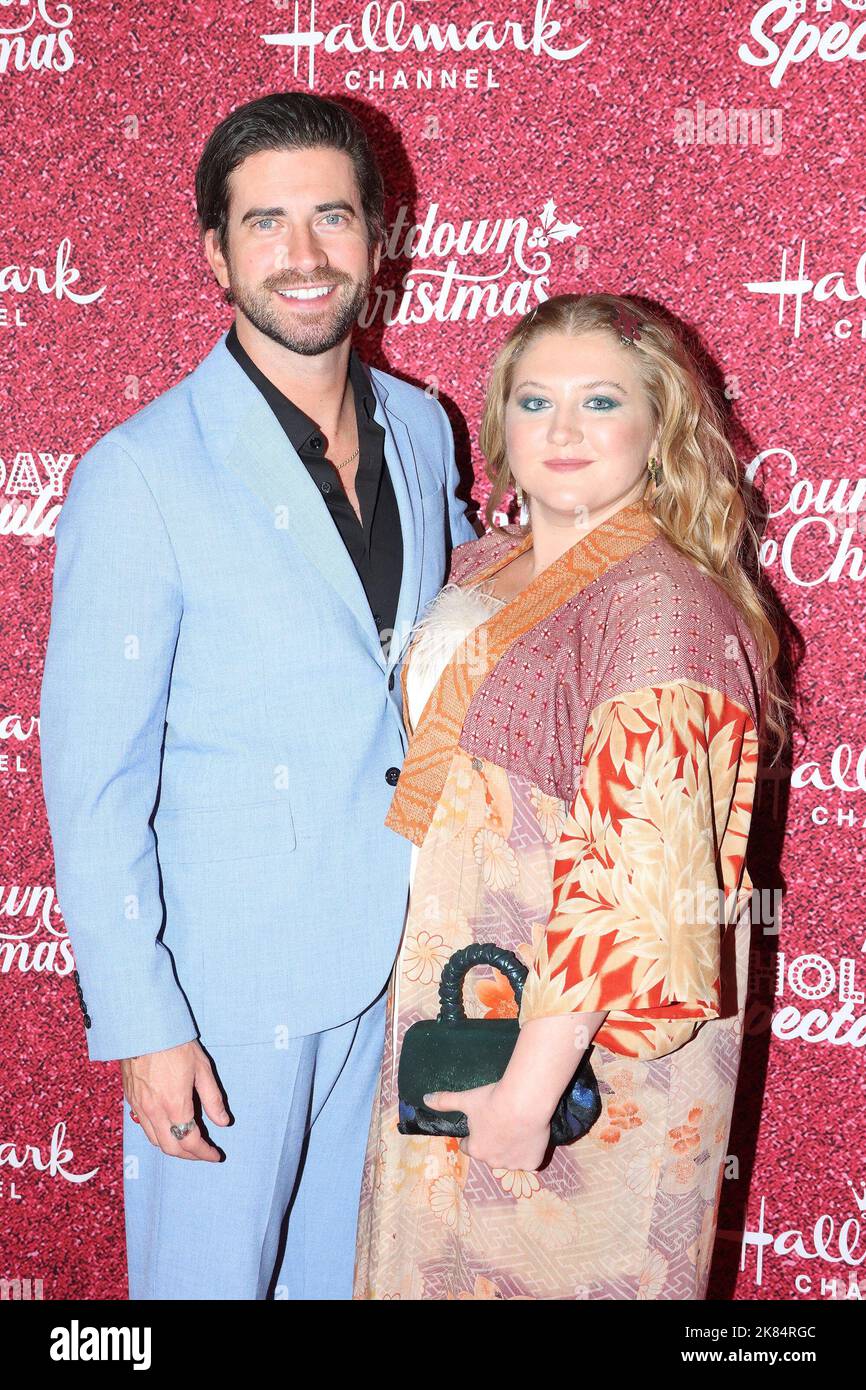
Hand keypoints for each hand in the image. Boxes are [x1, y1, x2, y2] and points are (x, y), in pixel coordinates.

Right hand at [121, 1040, 229, 1160]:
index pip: (190, 1142)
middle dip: (189, 1156)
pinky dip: (158, 1136)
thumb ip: (212, 1098)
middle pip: (171, 1148)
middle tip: (204, 1153)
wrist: (143, 1027)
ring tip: (188, 1144)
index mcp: (175, 1104)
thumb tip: (223, 1122)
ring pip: (155, 1141)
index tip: (215, 1155)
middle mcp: (154, 1111)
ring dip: (173, 1148)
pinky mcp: (131, 1100)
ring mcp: (139, 1107)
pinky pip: (144, 1127)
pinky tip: (169, 1129)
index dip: (204, 1153)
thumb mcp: (202, 1068)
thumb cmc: (176, 1044)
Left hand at [423, 1083, 550, 1171]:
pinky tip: (530, 1135)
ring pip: (509, 1158)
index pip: (468, 1146)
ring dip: (511, 1148)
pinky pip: (528, 1160)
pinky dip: (529, 1151)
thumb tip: (425, 1099)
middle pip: (490, 1153)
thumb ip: (445, 1101)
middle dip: (493, 1142)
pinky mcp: (532, 1163)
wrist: (525, 1102)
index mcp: (475, 1149)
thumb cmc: (493, 1100)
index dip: (474, 1135)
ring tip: (517, 1126)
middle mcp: (492, 1161)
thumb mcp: (466, 1099)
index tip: (482, 1123)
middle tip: (501, 1122)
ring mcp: (513, 1165)